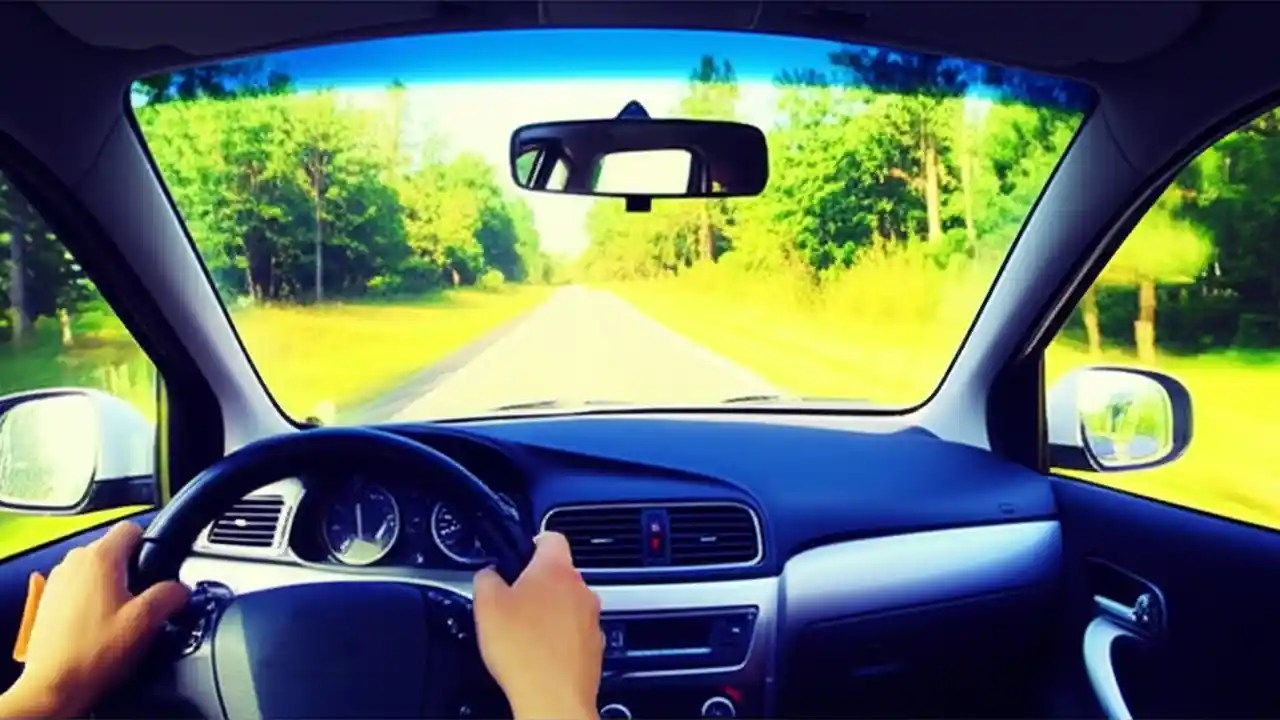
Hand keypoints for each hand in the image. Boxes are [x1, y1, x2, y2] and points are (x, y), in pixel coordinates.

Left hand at [0, 521, 189, 718]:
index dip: (152, 544)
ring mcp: (59, 582)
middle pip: (115, 550)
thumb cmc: (94, 653)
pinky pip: (80, 589)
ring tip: (122, 618)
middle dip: (134, 571)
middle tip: (144, 601)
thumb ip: (171, 594)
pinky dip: (93, 601)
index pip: (133, 528)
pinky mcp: (50, 602)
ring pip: (97, 570)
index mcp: (100, 558)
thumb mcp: (147, 620)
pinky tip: (101, 628)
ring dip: (112, 587)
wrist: (54, 686)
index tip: (159, 566)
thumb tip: (181, 589)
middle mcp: (74, 563)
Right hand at [474, 532, 602, 719]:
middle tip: (512, 601)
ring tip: (523, 633)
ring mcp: (592, 618)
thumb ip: (485, 578)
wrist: (552, 697)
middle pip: (558, 573)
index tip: (522, 551)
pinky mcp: (595, 646)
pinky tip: (538, 653)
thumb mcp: (486, 604)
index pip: (550, 536)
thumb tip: (488, 575)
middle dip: (537, 584)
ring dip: (549, 613)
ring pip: (568, 604)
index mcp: (556, 568)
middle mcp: (581, 589)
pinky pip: (575, 632)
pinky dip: (559, 638)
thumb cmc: (524, 651)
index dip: (532, 542)